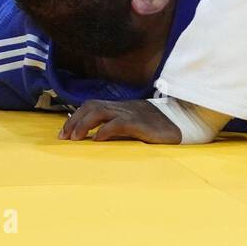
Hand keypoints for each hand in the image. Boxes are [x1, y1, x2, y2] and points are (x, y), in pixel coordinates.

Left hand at [59, 99, 181, 142]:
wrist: (182, 125)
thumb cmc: (156, 129)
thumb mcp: (132, 126)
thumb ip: (116, 128)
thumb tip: (93, 139)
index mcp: (120, 107)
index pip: (92, 105)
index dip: (76, 117)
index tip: (64, 134)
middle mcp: (123, 108)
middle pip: (92, 106)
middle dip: (75, 121)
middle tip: (65, 138)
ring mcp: (131, 113)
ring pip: (101, 111)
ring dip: (84, 124)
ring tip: (76, 138)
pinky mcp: (140, 123)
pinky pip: (118, 123)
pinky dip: (105, 130)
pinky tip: (97, 140)